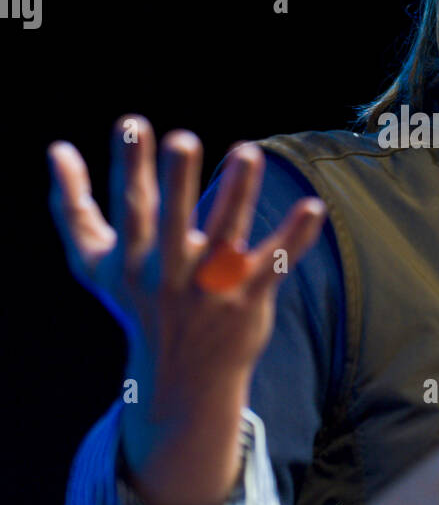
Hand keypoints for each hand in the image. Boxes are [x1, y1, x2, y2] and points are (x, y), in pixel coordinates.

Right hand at [48, 115, 326, 504]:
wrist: (180, 382)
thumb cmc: (137, 305)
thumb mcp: (95, 264)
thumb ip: (73, 207)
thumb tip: (57, 149)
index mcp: (132, 259)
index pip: (131, 205)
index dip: (130, 163)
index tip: (131, 122)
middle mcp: (170, 273)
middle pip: (172, 222)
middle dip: (176, 182)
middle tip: (183, 139)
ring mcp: (212, 287)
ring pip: (227, 235)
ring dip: (238, 194)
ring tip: (248, 152)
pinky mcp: (249, 299)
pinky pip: (274, 264)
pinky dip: (294, 238)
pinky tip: (313, 207)